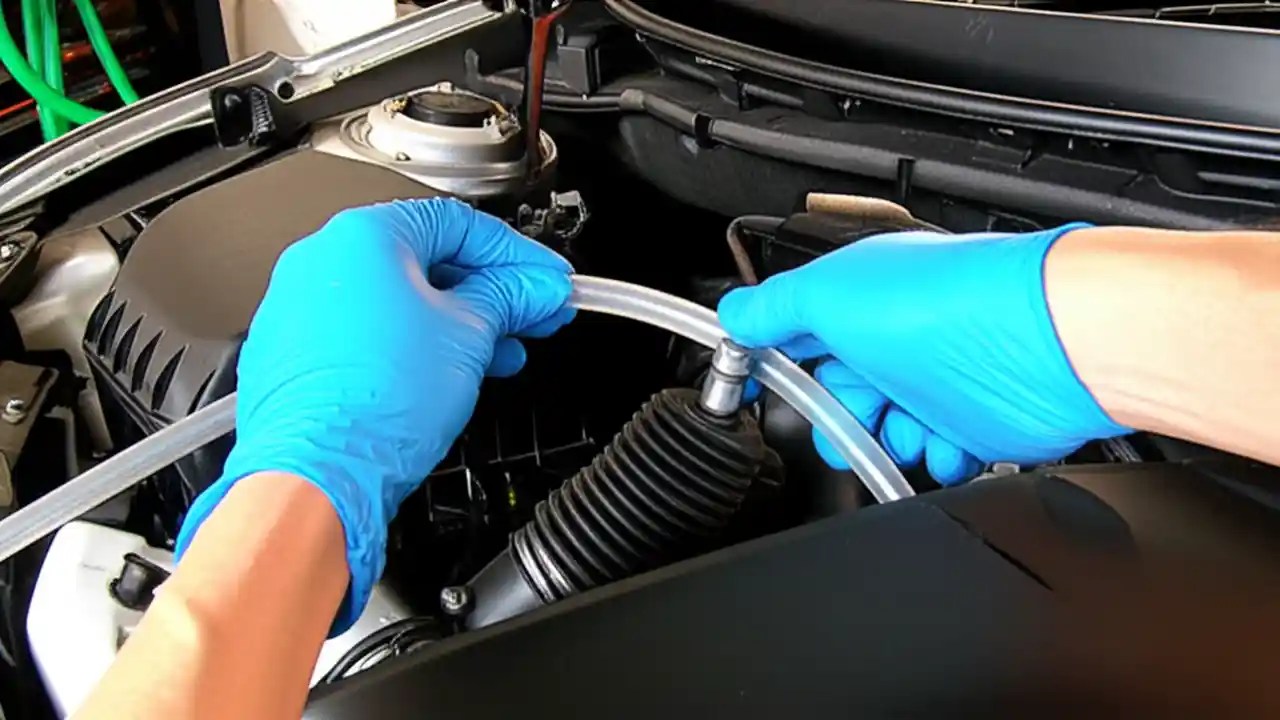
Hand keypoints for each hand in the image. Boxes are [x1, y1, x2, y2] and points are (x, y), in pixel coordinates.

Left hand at [176, 198, 574, 631]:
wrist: (315, 475)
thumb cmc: (376, 405)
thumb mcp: (469, 338)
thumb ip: (509, 300)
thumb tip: (534, 290)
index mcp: (363, 237)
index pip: (459, 225)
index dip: (518, 254)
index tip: (547, 279)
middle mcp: (322, 260)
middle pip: (428, 260)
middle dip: (492, 290)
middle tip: (534, 313)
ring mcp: (301, 306)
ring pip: (400, 299)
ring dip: (459, 321)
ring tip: (501, 351)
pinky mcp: (296, 353)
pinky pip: (369, 332)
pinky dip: (415, 344)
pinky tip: (449, 371)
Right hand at [717, 224, 1127, 485]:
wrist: (1047, 341)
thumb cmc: (947, 303)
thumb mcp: (829, 291)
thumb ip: (773, 308)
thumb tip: (732, 313)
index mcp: (861, 302)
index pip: (802, 339)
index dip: (782, 368)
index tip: (766, 386)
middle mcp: (898, 341)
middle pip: (839, 402)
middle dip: (838, 419)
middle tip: (851, 413)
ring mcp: (938, 384)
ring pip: (884, 437)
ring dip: (887, 443)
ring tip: (909, 426)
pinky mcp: (977, 424)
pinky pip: (937, 461)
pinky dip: (936, 461)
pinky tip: (947, 442)